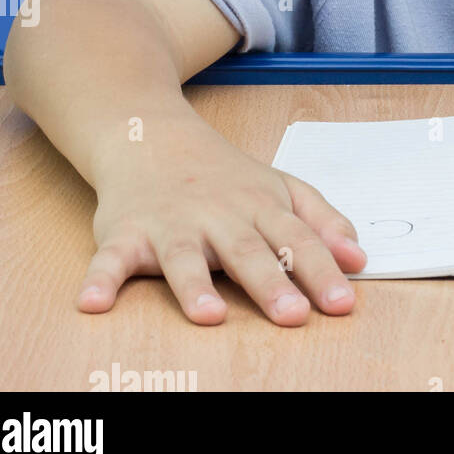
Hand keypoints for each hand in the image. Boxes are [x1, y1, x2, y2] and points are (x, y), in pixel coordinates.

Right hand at [77, 114, 367, 325]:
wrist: (154, 137)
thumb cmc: (226, 176)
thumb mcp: (281, 189)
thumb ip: (321, 222)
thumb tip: (359, 258)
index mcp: (260, 206)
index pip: (297, 239)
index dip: (321, 271)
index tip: (343, 303)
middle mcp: (217, 215)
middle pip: (247, 250)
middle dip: (270, 283)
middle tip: (293, 316)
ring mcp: (170, 224)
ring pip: (184, 256)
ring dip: (194, 285)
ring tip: (209, 315)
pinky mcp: (124, 233)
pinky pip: (109, 258)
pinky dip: (100, 280)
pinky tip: (93, 304)